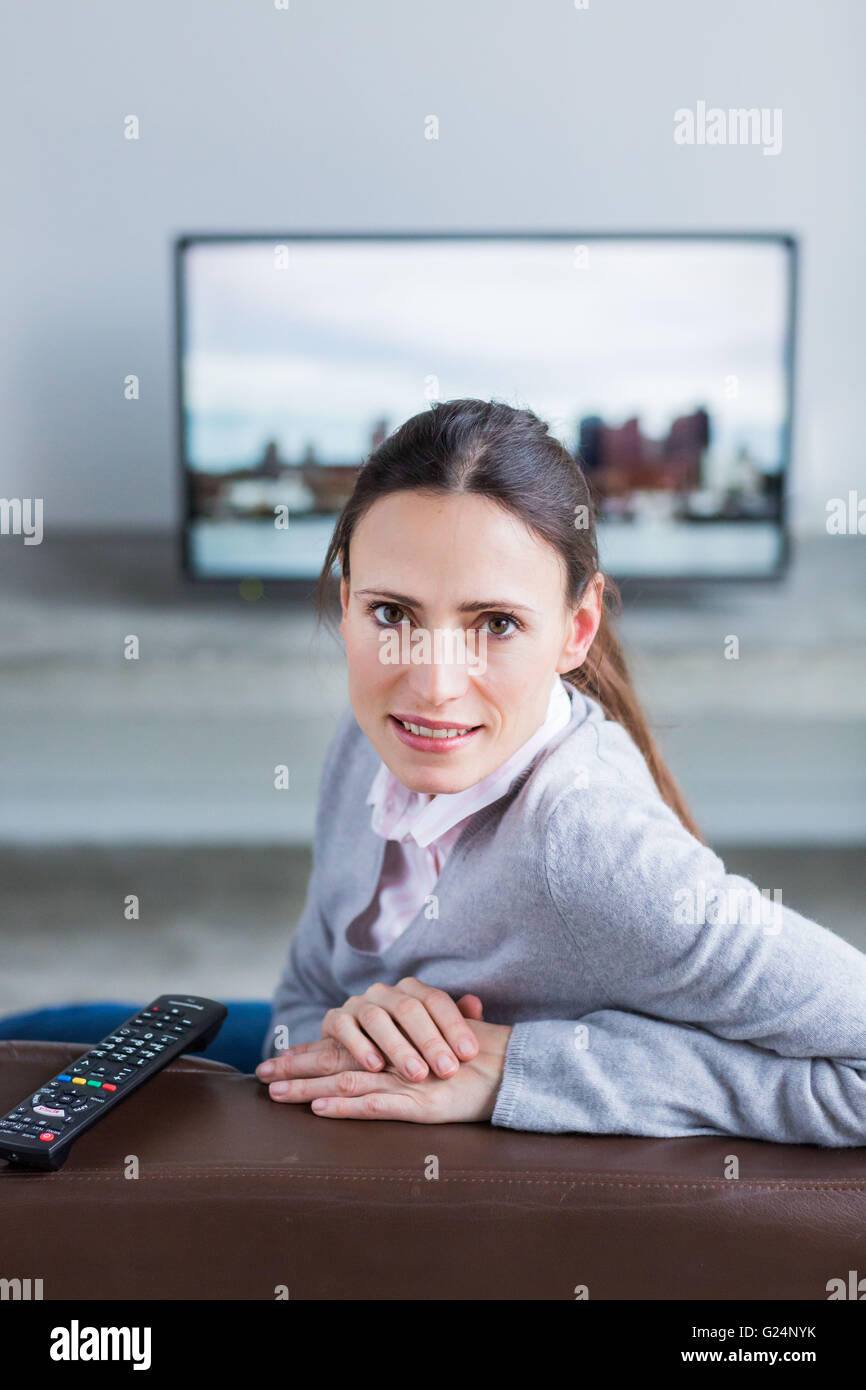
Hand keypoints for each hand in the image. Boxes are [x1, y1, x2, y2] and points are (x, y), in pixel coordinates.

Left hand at [259, 1018, 511, 1123]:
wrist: (514, 1069)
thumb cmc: (477, 1063)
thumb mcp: (437, 1055)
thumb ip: (414, 1049)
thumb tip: (396, 1052)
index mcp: (393, 1048)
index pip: (342, 1049)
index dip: (308, 1054)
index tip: (275, 1062)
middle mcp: (394, 1060)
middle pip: (336, 1062)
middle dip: (297, 1069)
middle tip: (261, 1076)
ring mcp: (405, 1080)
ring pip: (346, 1082)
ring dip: (309, 1089)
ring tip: (277, 1093)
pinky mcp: (419, 1101)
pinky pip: (376, 1104)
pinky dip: (346, 1108)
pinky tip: (322, 1110)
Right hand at [318, 977, 484, 1081]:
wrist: (356, 1047)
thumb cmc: (405, 1044)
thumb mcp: (432, 1034)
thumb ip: (456, 1021)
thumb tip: (475, 1003)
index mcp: (411, 990)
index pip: (436, 1000)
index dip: (454, 1025)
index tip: (470, 1053)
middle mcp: (384, 992)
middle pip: (409, 1008)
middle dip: (430, 1040)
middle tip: (448, 1070)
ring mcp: (357, 1003)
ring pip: (377, 1018)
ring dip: (398, 1047)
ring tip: (417, 1074)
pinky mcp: (334, 1019)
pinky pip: (345, 1028)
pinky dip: (360, 1046)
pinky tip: (376, 1067)